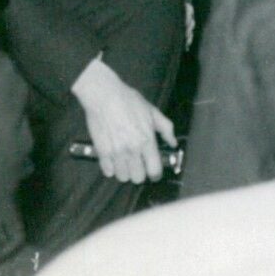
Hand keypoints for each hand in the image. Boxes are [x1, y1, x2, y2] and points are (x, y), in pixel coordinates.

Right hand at [70, 58, 175, 184]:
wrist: (105, 97)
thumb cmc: (130, 102)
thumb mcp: (153, 112)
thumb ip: (166, 129)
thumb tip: (173, 143)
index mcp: (147, 140)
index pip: (154, 170)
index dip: (156, 175)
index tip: (155, 173)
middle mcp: (132, 150)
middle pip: (138, 178)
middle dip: (141, 174)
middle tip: (140, 165)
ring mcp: (115, 153)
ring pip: (122, 177)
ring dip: (125, 172)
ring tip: (126, 162)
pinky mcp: (101, 152)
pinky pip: (107, 172)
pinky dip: (112, 168)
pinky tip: (114, 159)